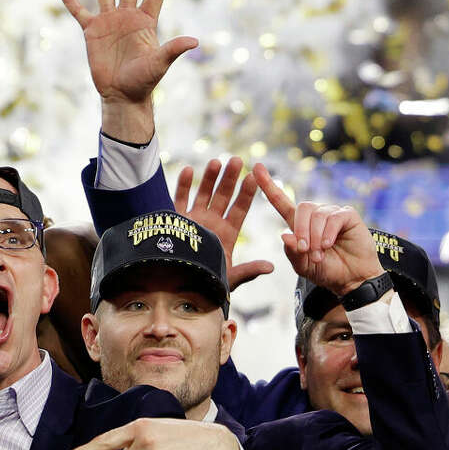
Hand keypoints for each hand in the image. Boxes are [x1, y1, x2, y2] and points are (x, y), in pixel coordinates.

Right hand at [58, 0, 197, 142]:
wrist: (121, 94)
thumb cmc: (143, 80)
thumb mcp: (160, 63)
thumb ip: (173, 49)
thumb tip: (195, 41)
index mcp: (146, 21)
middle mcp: (128, 16)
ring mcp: (109, 22)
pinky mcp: (92, 31)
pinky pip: (80, 12)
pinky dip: (71, 1)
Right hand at [175, 158, 275, 289]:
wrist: (179, 289)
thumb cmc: (207, 284)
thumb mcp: (231, 278)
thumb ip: (249, 270)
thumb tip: (271, 266)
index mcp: (227, 234)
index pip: (240, 209)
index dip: (247, 193)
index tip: (254, 177)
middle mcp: (212, 223)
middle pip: (223, 196)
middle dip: (229, 178)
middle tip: (236, 160)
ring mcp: (194, 220)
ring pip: (203, 194)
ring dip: (209, 178)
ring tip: (216, 161)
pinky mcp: (177, 221)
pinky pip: (180, 199)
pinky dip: (183, 185)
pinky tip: (189, 170)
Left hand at [253, 165, 382, 296]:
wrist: (352, 279)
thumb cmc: (327, 271)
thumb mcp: (303, 266)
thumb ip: (293, 253)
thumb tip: (284, 234)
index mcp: (299, 224)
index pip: (281, 200)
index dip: (268, 185)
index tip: (256, 168)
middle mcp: (315, 214)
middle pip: (301, 207)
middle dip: (301, 230)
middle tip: (306, 251)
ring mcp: (332, 213)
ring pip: (317, 215)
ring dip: (316, 237)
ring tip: (320, 254)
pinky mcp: (348, 215)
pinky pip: (333, 217)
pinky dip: (328, 233)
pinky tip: (328, 244)